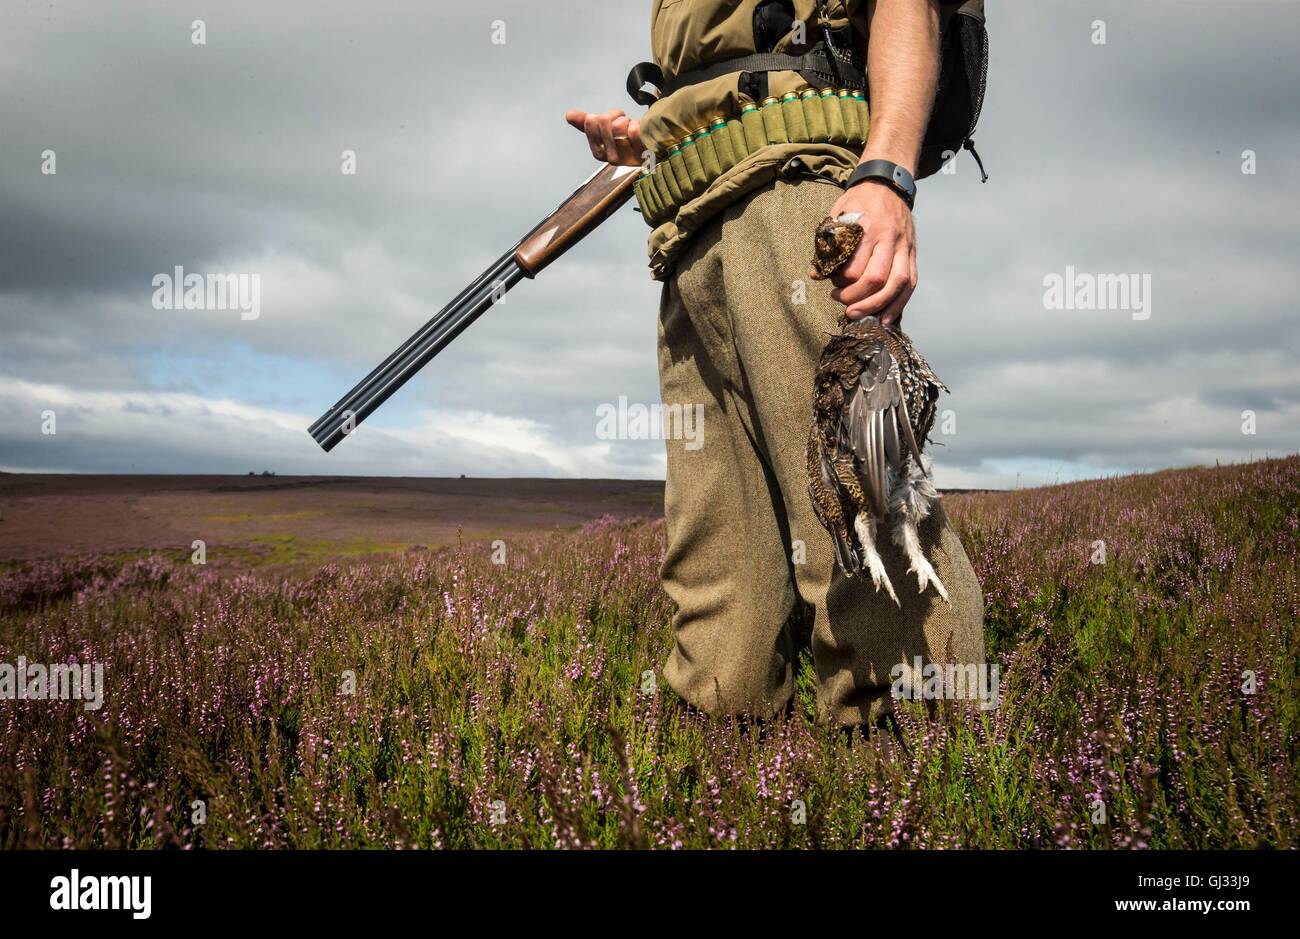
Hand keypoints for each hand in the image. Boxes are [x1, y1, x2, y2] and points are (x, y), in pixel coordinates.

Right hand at [564, 108, 644, 166]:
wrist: (650, 147)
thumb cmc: (626, 139)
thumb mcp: (605, 131)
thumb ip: (586, 124)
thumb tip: (568, 115)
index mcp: (598, 152)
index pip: (591, 122)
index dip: (604, 117)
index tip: (612, 123)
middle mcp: (611, 158)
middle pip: (604, 121)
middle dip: (615, 116)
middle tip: (623, 123)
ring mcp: (627, 158)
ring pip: (619, 126)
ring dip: (627, 120)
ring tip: (631, 128)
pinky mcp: (642, 154)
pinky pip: (634, 132)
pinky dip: (637, 125)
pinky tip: (639, 131)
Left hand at [826, 180, 917, 326]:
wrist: (888, 183)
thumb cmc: (859, 201)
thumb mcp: (838, 215)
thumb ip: (827, 244)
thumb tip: (816, 273)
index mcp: (868, 228)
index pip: (855, 267)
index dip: (841, 283)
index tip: (833, 285)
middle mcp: (889, 238)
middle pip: (877, 278)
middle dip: (858, 299)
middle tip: (843, 304)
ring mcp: (904, 247)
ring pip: (898, 284)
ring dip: (878, 305)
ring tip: (861, 315)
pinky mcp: (913, 253)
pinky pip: (911, 283)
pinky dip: (899, 303)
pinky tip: (886, 317)